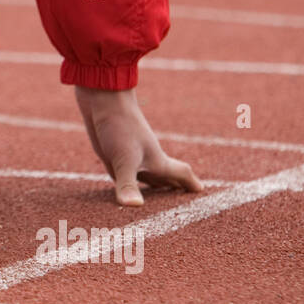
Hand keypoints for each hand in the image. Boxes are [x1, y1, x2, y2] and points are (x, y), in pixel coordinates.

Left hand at [74, 86, 202, 205]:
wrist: (101, 97)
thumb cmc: (119, 125)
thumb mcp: (123, 158)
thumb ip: (128, 184)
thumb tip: (134, 206)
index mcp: (156, 161)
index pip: (180, 173)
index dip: (191, 183)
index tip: (202, 192)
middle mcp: (146, 159)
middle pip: (166, 176)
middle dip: (175, 188)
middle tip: (182, 202)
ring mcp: (130, 154)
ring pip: (147, 173)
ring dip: (154, 184)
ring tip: (159, 194)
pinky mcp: (113, 151)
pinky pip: (127, 170)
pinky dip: (131, 179)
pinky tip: (125, 180)